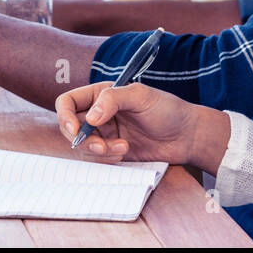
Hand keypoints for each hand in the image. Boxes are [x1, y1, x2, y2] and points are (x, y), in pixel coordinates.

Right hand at [56, 81, 229, 173]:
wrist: (187, 136)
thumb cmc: (167, 109)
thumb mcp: (141, 96)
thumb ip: (113, 100)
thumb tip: (89, 118)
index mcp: (101, 94)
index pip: (68, 102)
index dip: (64, 116)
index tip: (75, 130)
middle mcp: (99, 113)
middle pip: (71, 128)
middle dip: (83, 139)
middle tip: (102, 146)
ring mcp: (105, 134)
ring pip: (83, 146)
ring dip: (99, 150)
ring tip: (123, 148)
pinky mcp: (112, 152)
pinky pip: (97, 159)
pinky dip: (107, 158)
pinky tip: (125, 153)